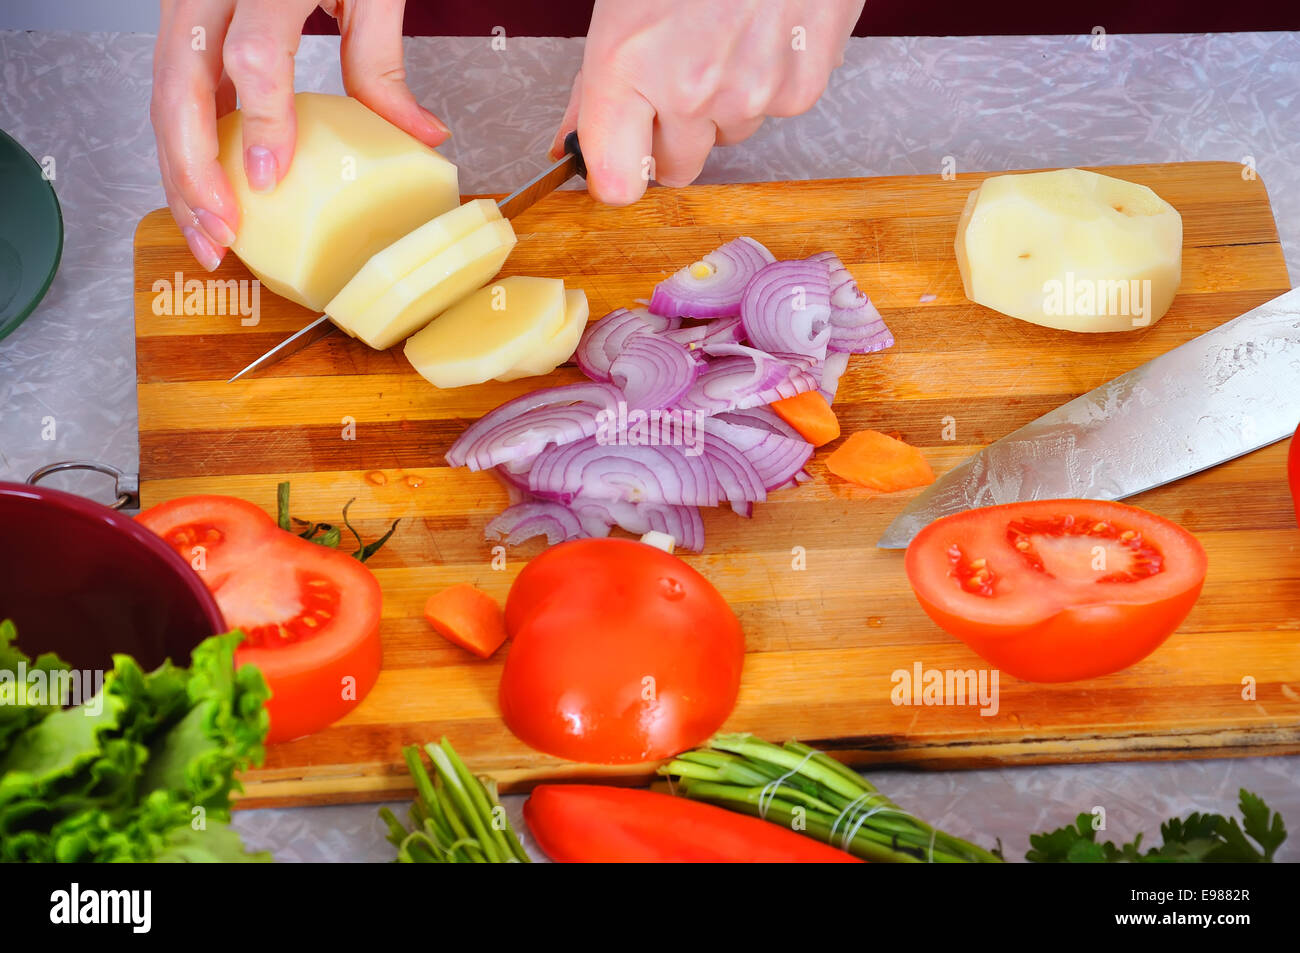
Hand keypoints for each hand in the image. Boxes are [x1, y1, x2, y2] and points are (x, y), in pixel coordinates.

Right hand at [150, 0, 449, 270]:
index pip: (254, 53)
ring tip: (206, 236)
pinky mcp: (182, 24)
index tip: (270, 178)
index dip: (258, 121)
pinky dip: (183, 149)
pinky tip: (202, 198)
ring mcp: (186, 3)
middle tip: (223, 233)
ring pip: (162, 94)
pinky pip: (171, 92)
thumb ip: (380, 61)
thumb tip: (420, 138)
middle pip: (180, 82)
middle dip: (195, 169)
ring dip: (178, 174)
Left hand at [551, 0, 862, 204]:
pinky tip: (764, 28)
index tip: (618, 159)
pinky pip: (776, 108)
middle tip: (676, 77)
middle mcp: (692, 91)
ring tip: (726, 32)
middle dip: (670, 137)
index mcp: (630, 66)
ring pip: (729, 134)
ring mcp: (753, 94)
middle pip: (675, 168)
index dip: (617, 175)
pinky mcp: (803, 87)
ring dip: (724, 102)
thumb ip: (599, 83)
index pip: (619, 184)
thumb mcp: (623, 5)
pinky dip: (771, 77)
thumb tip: (574, 136)